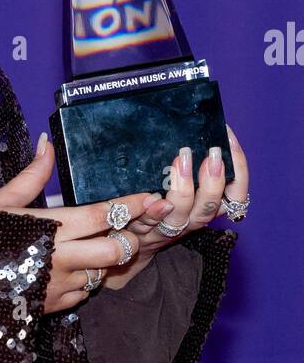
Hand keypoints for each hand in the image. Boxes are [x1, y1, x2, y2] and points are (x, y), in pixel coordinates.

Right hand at [0, 138, 165, 315]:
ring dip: (106, 261)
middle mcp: (60, 258)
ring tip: (94, 248)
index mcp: (49, 227)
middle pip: (118, 250)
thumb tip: (48, 143)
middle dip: (129, 239)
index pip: (104, 215)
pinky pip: (85, 293)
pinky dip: (84, 280)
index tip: (153, 197)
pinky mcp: (53, 306)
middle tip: (125, 229)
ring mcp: (58, 286)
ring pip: (105, 273)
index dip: (133, 205)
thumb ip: (31, 176)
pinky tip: (68, 269)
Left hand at [118, 125, 249, 272]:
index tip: (228, 141)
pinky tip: (151, 197)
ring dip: (183, 189)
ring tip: (181, 161)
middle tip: (212, 153)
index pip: (236, 197)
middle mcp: (188, 221)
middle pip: (208, 208)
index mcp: (203, 208)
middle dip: (214, 181)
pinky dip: (150, 210)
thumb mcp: (175, 182)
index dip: (239, 171)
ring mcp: (163, 229)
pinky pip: (145, 222)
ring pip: (179, 216)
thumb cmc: (153, 202)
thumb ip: (187, 163)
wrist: (122, 238)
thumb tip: (198, 124)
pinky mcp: (138, 232)